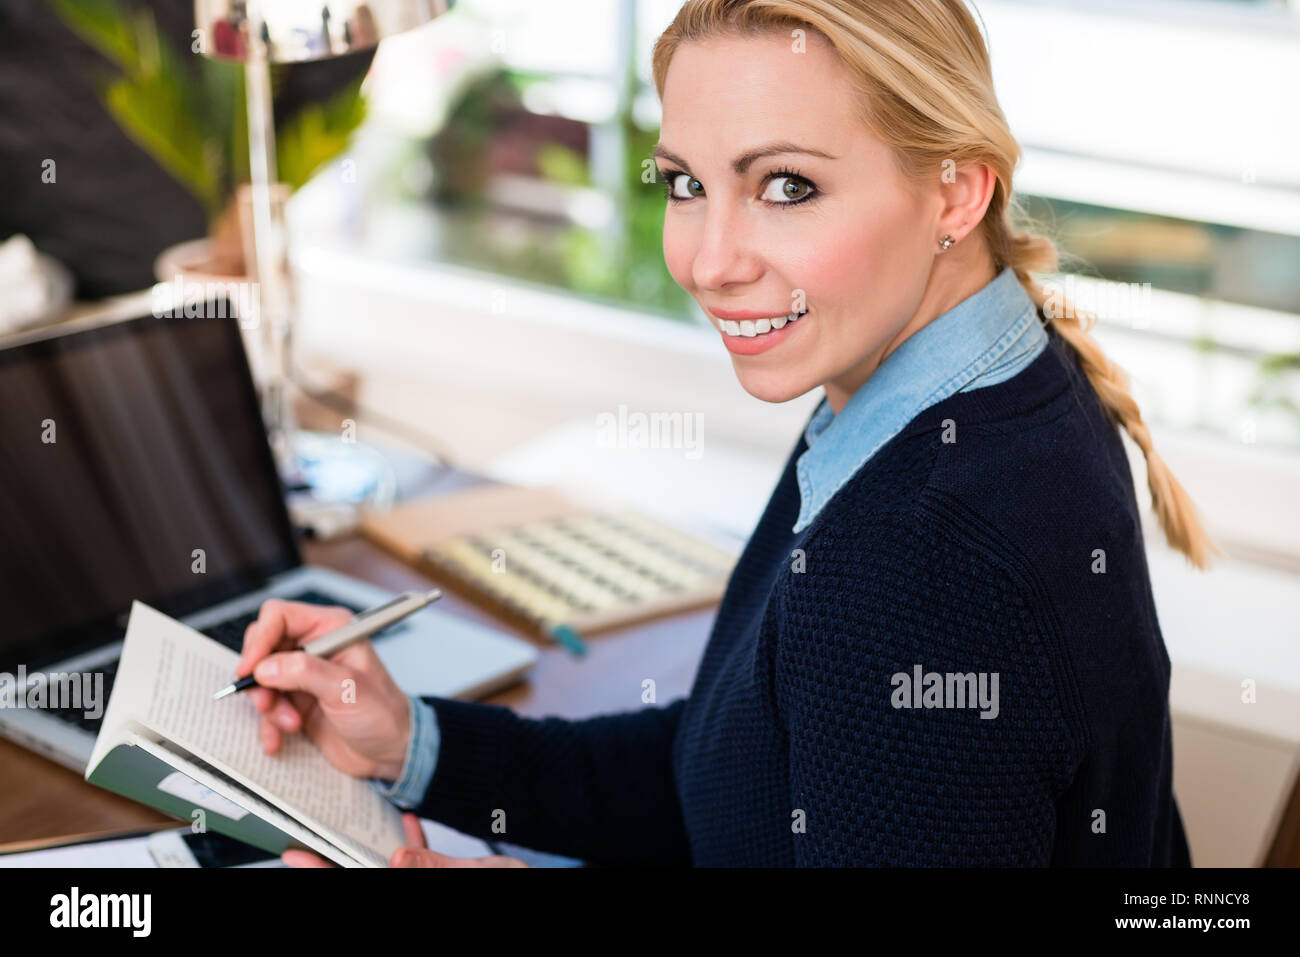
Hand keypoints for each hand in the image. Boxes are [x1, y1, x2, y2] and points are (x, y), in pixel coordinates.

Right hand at [235, 598, 411, 781]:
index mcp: (332, 629)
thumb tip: (265, 666)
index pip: (280, 616)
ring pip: (260, 678)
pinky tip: (278, 740)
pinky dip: (267, 724)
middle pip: (263, 646)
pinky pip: (266, 705)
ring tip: (291, 724)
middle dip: (260, 678)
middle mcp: (315, 646)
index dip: (260, 639)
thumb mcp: (347, 689)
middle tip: (268, 703)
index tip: (250, 669)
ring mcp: (303, 674)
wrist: (390, 752)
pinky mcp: (296, 699)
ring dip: (268, 706)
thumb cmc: (383, 714)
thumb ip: (305, 672)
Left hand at [282, 813, 528, 867]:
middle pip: (362, 873)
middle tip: (299, 843)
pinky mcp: (437, 877)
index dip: (325, 870)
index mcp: (415, 891)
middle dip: (334, 859)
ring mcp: (422, 880)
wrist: (539, 888)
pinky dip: (410, 849)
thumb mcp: (480, 874)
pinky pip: (414, 867)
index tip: (295, 854)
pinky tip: (409, 824)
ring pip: (384, 870)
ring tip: (353, 826)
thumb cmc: (512, 886)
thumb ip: (437, 867)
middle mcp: (410, 885)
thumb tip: (400, 858)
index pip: (359, 879)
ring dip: (370, 850)